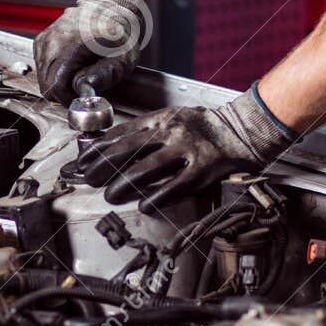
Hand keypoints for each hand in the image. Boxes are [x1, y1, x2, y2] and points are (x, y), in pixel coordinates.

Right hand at [34, 0, 152, 102]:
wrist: (107, 8)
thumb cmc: (117, 33)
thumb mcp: (122, 57)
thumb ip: (106, 75)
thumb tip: (86, 88)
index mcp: (72, 46)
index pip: (56, 87)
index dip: (68, 98)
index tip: (82, 96)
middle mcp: (53, 42)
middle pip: (46, 85)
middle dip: (63, 92)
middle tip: (82, 86)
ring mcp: (45, 40)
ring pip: (42, 78)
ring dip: (58, 82)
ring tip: (78, 72)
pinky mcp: (41, 41)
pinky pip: (41, 67)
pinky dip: (53, 72)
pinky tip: (69, 64)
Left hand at [74, 85, 298, 215]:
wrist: (243, 129)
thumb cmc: (203, 128)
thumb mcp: (172, 119)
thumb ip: (145, 131)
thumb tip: (111, 148)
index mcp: (160, 119)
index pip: (120, 134)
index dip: (97, 149)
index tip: (82, 162)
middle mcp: (170, 131)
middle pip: (127, 150)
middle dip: (103, 167)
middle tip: (89, 180)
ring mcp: (187, 150)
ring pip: (147, 169)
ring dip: (123, 184)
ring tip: (110, 195)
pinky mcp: (203, 169)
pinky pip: (175, 186)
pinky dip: (156, 197)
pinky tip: (143, 206)